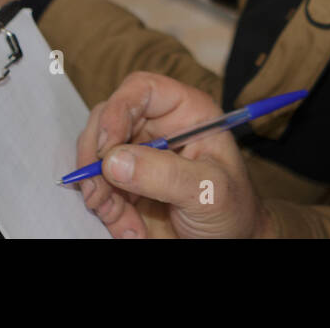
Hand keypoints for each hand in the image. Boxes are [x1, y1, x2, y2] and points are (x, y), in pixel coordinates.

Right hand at [76, 72, 270, 238]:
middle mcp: (157, 128)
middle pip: (107, 120)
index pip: (142, 89)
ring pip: (96, 156)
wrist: (228, 241)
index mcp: (185, 113)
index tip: (106, 147)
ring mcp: (138, 156)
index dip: (117, 111)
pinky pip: (97, 189)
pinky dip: (105, 211)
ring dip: (99, 190)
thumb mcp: (209, 190)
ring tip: (120, 218)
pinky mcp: (126, 185)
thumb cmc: (233, 208)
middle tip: (98, 190)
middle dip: (97, 156)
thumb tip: (114, 161)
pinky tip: (132, 230)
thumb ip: (165, 174)